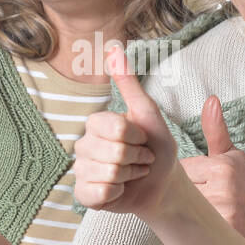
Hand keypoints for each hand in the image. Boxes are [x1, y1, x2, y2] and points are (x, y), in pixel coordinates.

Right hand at [72, 45, 168, 214]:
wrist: (162, 183)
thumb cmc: (156, 146)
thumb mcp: (148, 112)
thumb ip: (129, 83)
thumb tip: (114, 49)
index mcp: (96, 123)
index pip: (115, 127)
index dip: (137, 136)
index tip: (141, 138)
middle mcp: (83, 145)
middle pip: (113, 152)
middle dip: (137, 158)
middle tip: (141, 159)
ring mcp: (81, 170)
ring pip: (108, 173)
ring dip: (130, 175)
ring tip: (133, 173)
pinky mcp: (84, 194)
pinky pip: (98, 193)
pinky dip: (117, 193)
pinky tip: (119, 190)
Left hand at [180, 96, 244, 244]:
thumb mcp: (232, 154)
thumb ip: (215, 130)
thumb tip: (210, 100)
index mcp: (220, 166)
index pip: (182, 168)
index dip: (186, 174)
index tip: (196, 179)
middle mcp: (221, 188)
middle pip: (182, 188)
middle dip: (185, 191)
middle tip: (198, 194)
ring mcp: (222, 211)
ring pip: (187, 206)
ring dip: (189, 207)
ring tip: (202, 207)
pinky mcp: (222, 230)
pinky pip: (196, 223)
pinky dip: (197, 222)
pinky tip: (206, 221)